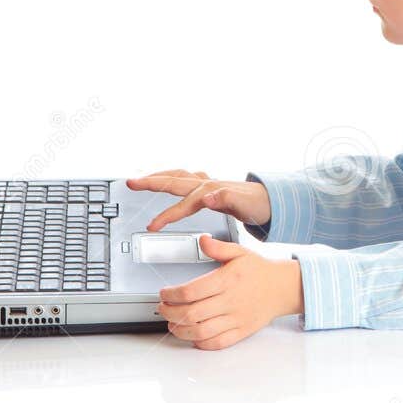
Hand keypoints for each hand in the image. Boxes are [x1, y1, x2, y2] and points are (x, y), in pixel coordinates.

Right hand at [126, 169, 271, 231]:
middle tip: (130, 183)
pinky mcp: (210, 187)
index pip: (183, 204)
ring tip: (141, 180)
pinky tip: (168, 182)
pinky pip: (185, 180)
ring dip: (159, 177)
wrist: (272, 200)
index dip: (167, 215)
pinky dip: (172, 179)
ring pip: (178, 176)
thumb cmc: (260, 205)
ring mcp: (208, 183)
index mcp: (211, 191)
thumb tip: (208, 197)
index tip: (152, 225)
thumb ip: (228, 199)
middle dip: (151, 182)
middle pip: (174, 180)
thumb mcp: (246, 205)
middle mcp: (207, 184)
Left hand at [155, 236, 302, 349]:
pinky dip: (201, 342)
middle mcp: (230, 301)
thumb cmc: (260, 271)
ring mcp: (236, 318)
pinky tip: (193, 335)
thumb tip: (202, 240)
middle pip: (190, 313)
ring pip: (201, 331)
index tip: (164, 294)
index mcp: (227, 280)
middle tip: (163, 309)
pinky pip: (218, 342)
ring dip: (181, 330)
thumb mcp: (240, 252)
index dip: (170, 295)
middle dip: (170, 313)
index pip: (190, 291)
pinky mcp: (242, 331)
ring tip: (173, 323)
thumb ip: (219, 248)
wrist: (284, 287)